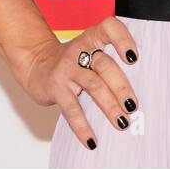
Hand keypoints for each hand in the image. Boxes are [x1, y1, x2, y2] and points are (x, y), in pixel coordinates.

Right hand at [22, 17, 139, 149]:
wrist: (35, 64)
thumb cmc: (71, 61)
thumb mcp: (89, 51)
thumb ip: (109, 63)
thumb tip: (134, 93)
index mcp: (92, 38)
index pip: (109, 28)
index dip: (123, 39)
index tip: (134, 57)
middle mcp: (80, 50)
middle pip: (106, 66)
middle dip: (122, 88)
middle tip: (133, 106)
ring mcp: (67, 69)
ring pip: (94, 87)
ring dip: (110, 106)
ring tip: (122, 122)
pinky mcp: (56, 88)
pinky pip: (72, 109)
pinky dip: (83, 127)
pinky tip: (92, 140)